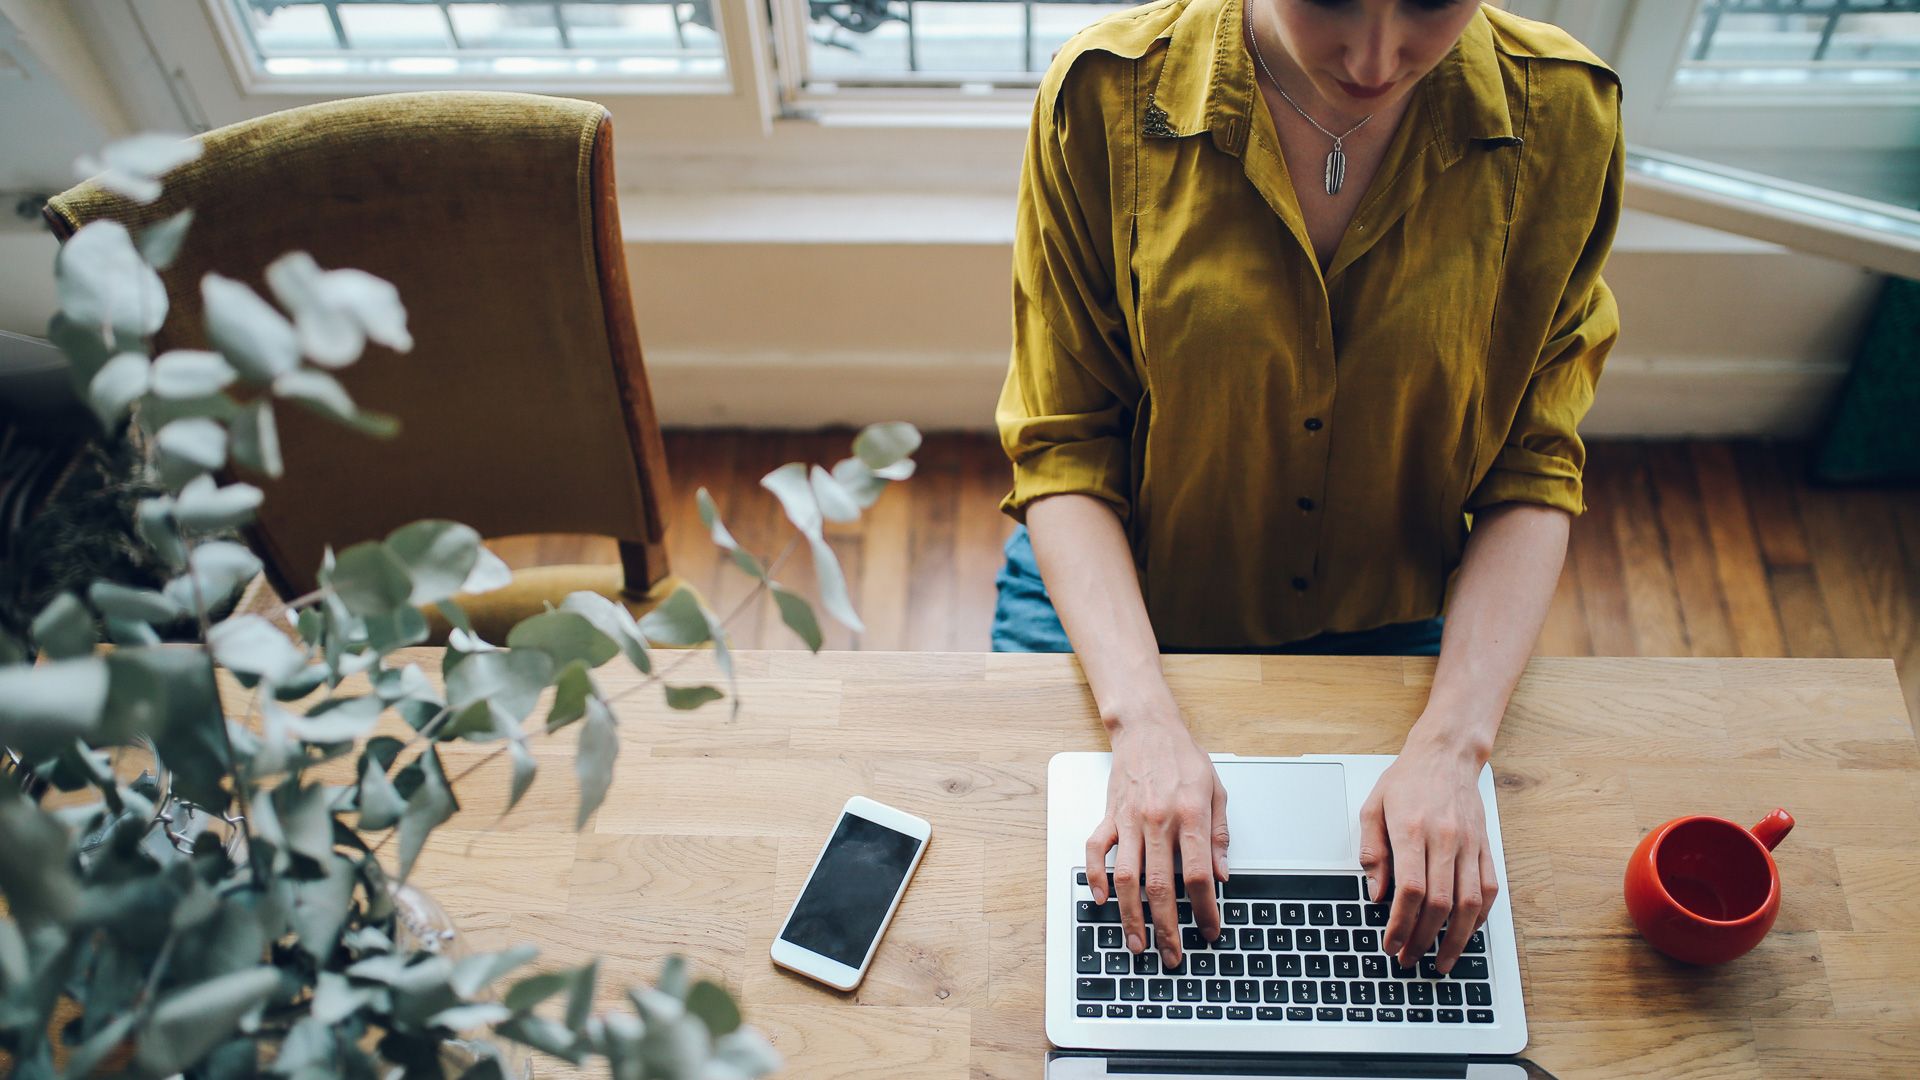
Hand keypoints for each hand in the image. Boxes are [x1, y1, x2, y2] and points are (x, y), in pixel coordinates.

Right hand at [1086, 713, 1227, 966]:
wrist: (1147, 727)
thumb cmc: (1183, 758)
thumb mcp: (1217, 791)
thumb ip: (1219, 836)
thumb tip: (1223, 875)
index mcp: (1189, 815)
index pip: (1198, 875)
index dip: (1206, 909)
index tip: (1211, 930)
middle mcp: (1157, 821)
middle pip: (1160, 886)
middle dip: (1167, 927)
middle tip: (1172, 955)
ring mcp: (1129, 820)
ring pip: (1126, 877)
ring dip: (1130, 915)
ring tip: (1137, 943)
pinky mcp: (1109, 816)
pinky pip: (1095, 851)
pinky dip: (1095, 877)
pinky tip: (1102, 899)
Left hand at [1356, 734, 1499, 975]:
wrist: (1446, 754)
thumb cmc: (1406, 780)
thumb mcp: (1373, 808)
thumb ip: (1372, 852)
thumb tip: (1376, 894)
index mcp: (1412, 830)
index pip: (1410, 890)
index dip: (1400, 924)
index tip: (1390, 943)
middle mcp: (1445, 839)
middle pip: (1440, 904)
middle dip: (1423, 939)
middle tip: (1408, 958)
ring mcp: (1470, 844)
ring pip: (1470, 903)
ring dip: (1456, 939)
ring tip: (1442, 961)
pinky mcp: (1485, 847)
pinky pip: (1489, 890)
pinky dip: (1479, 918)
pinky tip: (1466, 933)